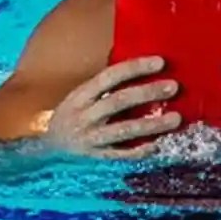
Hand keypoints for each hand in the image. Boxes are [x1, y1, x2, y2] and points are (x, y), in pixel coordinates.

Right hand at [44, 56, 181, 157]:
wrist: (44, 146)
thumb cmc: (71, 114)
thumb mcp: (80, 96)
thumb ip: (105, 86)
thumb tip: (140, 69)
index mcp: (81, 95)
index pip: (110, 76)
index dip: (135, 68)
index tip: (160, 62)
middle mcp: (84, 116)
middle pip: (119, 101)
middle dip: (148, 92)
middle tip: (174, 86)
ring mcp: (90, 138)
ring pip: (124, 130)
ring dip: (152, 124)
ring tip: (176, 118)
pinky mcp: (96, 157)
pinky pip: (121, 154)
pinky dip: (140, 151)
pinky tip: (159, 144)